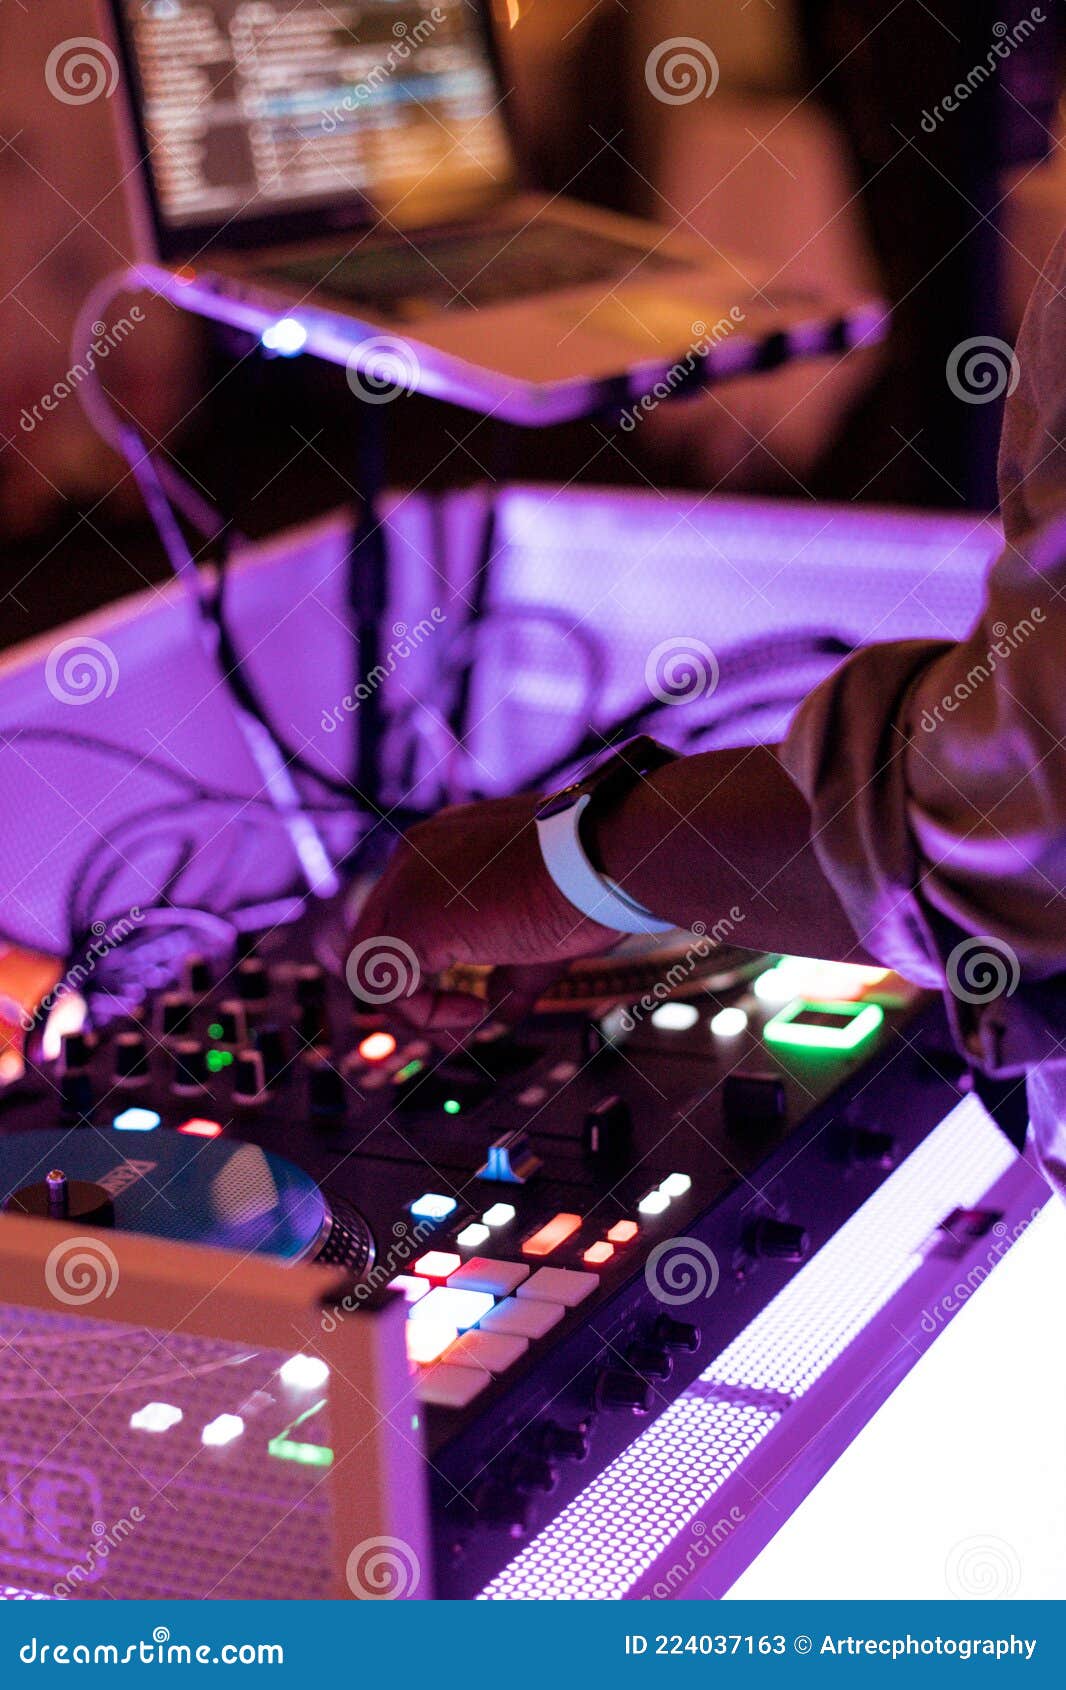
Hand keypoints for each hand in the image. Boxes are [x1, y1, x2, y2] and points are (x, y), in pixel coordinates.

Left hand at [347, 794, 620, 1030]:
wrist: (604, 857)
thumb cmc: (589, 880)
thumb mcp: (539, 927)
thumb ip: (507, 969)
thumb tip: (497, 1010)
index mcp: (444, 844)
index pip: (406, 909)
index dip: (428, 966)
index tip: (474, 1001)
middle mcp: (415, 854)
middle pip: (376, 935)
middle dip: (411, 991)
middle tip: (460, 1024)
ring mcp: (406, 883)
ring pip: (369, 961)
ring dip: (414, 1008)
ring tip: (467, 1024)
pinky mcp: (410, 919)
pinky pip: (386, 985)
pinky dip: (424, 1015)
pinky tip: (474, 1012)